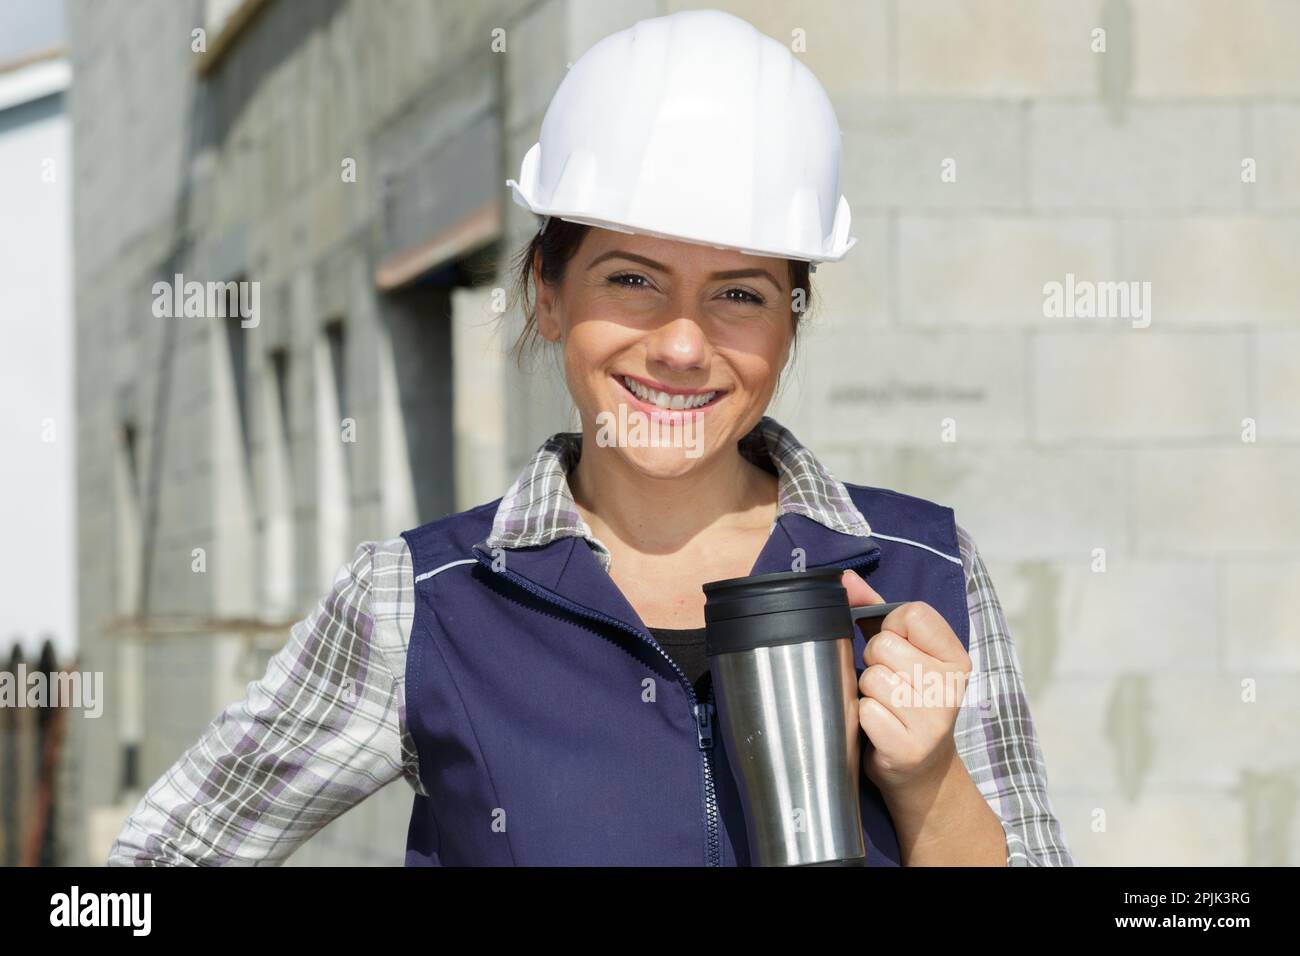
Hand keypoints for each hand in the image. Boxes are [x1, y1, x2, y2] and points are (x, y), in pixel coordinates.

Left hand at [840, 569, 971, 794]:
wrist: (921, 769)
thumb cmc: (907, 700)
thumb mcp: (902, 652)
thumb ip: (874, 610)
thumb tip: (844, 578)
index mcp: (955, 657)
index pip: (910, 613)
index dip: (890, 629)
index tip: (898, 652)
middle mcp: (951, 686)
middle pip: (883, 645)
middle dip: (873, 663)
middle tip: (889, 685)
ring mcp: (933, 719)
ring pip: (870, 678)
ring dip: (867, 692)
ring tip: (885, 707)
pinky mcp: (908, 747)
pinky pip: (865, 710)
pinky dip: (863, 718)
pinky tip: (880, 728)